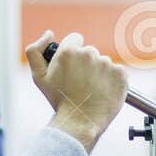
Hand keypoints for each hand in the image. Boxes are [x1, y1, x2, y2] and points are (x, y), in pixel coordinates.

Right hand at [26, 30, 127, 153]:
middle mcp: (89, 54)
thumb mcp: (38, 76)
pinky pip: (117, 71)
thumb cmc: (59, 100)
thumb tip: (48, 34)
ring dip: (99, 73)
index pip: (75, 39)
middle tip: (80, 83)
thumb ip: (35, 51)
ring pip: (103, 63)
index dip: (72, 53)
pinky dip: (112, 80)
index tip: (71, 67)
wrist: (80, 122)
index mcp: (69, 51)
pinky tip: (103, 91)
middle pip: (89, 52)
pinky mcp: (121, 74)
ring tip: (91, 90)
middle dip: (85, 64)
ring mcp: (107, 64)